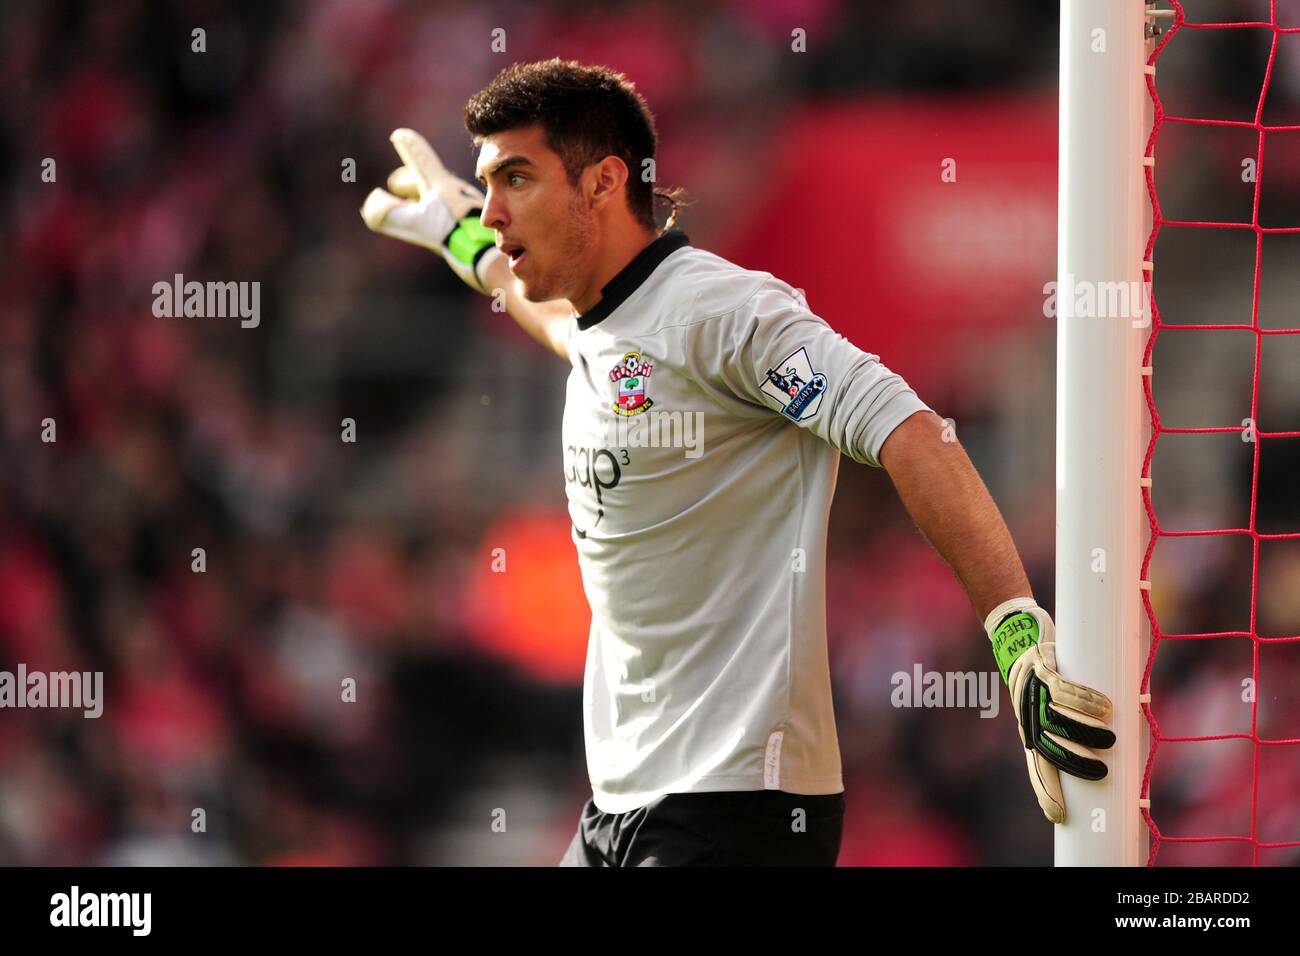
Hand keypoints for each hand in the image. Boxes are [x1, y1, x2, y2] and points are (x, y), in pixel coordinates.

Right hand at [361, 128, 501, 292]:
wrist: (488, 253)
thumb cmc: (452, 236)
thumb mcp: (414, 224)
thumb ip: (385, 213)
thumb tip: (374, 201)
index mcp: (440, 184)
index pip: (420, 158)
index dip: (408, 146)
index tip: (400, 135)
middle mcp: (455, 190)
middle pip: (425, 178)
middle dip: (408, 183)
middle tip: (397, 187)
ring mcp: (467, 206)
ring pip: (438, 197)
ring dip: (424, 202)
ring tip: (416, 210)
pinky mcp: (474, 223)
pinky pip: (451, 214)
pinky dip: (439, 219)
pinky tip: (443, 230)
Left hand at [986, 598, 1116, 823]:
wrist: (1019, 639)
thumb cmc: (1041, 681)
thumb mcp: (1045, 708)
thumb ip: (1067, 731)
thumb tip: (1109, 758)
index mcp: (1030, 729)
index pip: (1036, 766)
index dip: (1044, 791)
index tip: (1058, 816)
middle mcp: (1030, 713)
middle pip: (1049, 747)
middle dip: (1075, 764)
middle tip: (1102, 774)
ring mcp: (1034, 691)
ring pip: (1058, 719)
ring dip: (1086, 731)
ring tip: (1111, 740)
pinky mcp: (1043, 668)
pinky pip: (1064, 688)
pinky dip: (1086, 699)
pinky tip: (1106, 706)